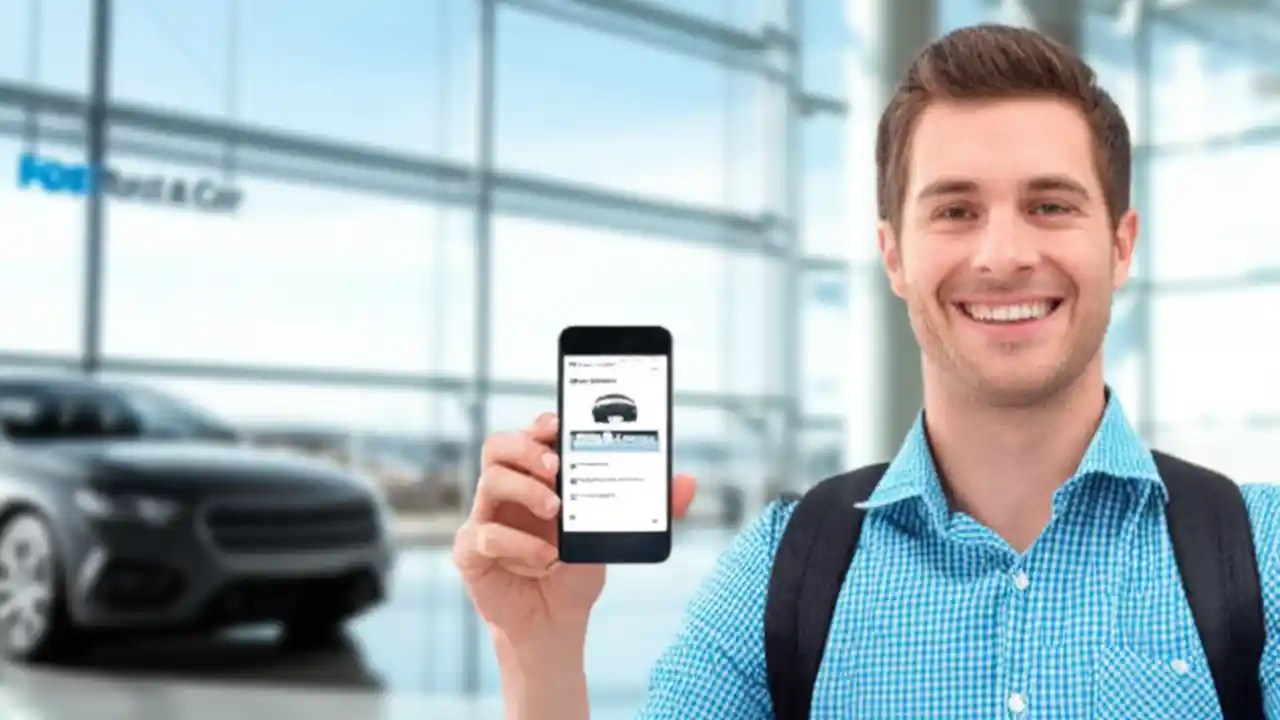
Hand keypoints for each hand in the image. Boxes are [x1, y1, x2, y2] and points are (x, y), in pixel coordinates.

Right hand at [453, 412, 697, 649]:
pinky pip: (484, 535)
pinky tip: (545, 557)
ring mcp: (485, 518)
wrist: (554, 621)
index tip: (561, 426)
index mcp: (537, 476)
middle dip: (528, 448)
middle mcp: (507, 490)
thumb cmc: (577, 568)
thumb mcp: (615, 534)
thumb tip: (689, 483)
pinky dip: (518, 544)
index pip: (532, 434)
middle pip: (499, 446)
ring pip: (489, 481)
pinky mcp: (472, 551)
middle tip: (557, 468)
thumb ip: (651, 510)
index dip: (543, 424)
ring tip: (557, 511)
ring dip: (525, 490)